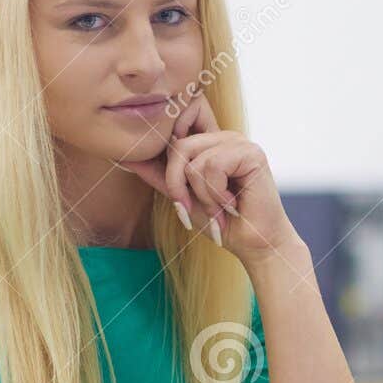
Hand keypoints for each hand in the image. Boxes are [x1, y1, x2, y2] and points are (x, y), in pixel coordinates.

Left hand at [124, 94, 300, 265]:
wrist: (254, 245)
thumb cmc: (222, 223)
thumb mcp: (183, 197)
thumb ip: (161, 176)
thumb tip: (128, 158)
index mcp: (210, 143)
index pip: (172, 142)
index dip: (171, 175)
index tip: (183, 203)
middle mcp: (225, 137)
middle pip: (178, 148)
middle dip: (180, 186)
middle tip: (196, 209)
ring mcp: (240, 142)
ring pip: (195, 161)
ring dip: (203, 196)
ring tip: (220, 209)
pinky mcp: (252, 153)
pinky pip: (213, 167)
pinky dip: (217, 194)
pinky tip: (233, 204)